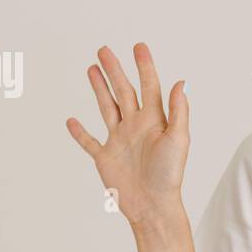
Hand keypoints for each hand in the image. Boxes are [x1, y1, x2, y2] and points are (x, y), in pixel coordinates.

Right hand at [66, 43, 189, 230]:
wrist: (153, 205)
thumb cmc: (169, 175)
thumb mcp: (178, 139)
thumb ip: (178, 110)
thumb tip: (181, 81)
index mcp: (154, 120)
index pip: (149, 86)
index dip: (144, 66)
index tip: (138, 47)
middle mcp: (135, 127)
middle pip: (123, 91)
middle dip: (114, 70)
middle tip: (104, 50)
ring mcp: (119, 141)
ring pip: (106, 108)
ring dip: (99, 88)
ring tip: (92, 69)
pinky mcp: (105, 157)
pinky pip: (89, 141)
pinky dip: (79, 132)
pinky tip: (71, 120)